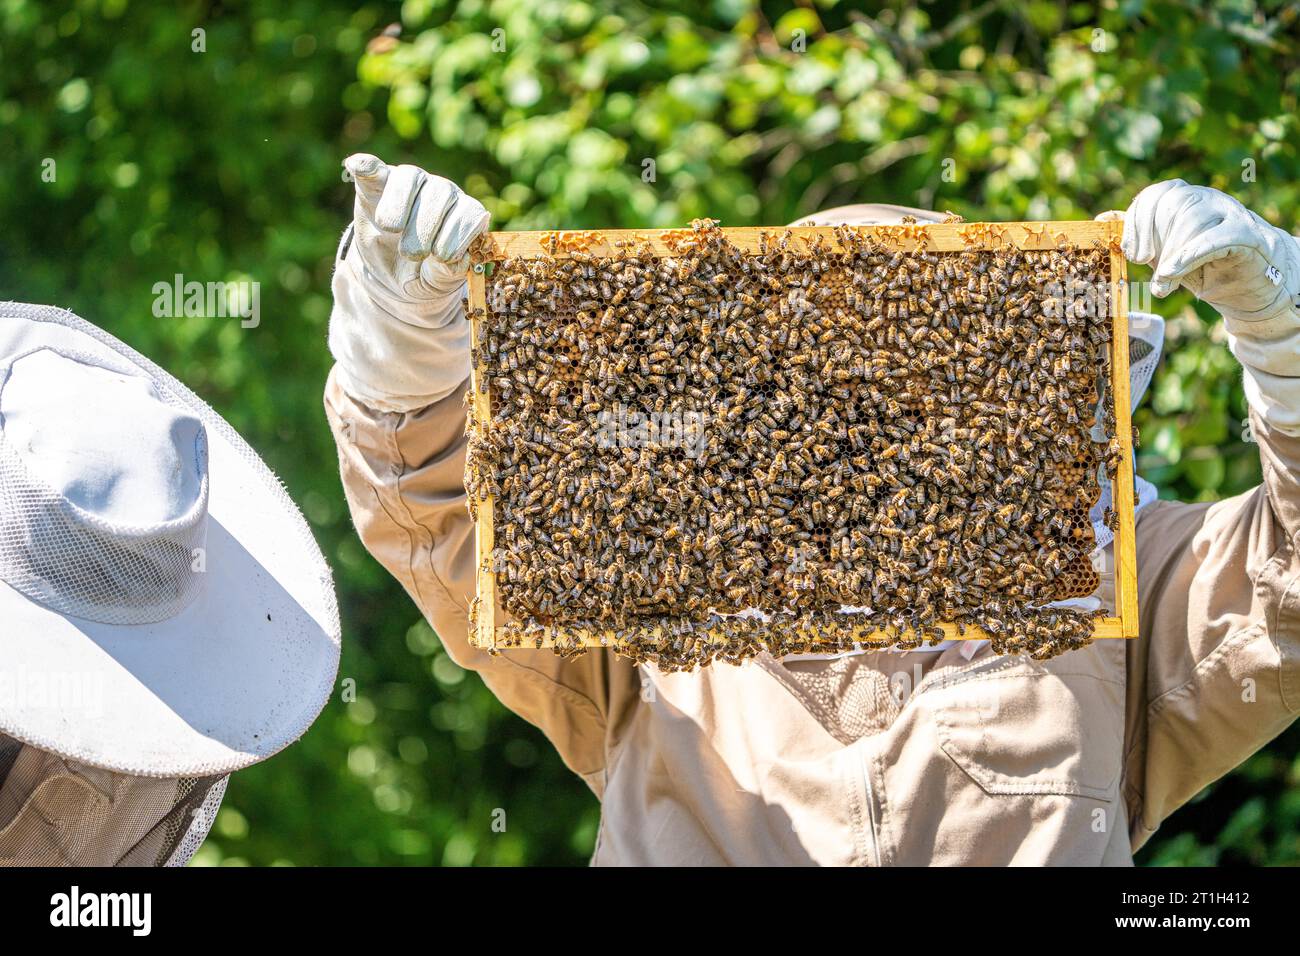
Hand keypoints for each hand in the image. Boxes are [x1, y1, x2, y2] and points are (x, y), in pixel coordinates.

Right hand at [341, 153, 489, 309]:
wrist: (391, 274)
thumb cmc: (422, 274)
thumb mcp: (435, 281)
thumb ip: (446, 272)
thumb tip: (455, 262)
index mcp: (463, 215)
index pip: (470, 212)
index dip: (457, 234)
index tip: (441, 257)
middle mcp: (442, 192)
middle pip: (441, 193)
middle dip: (426, 225)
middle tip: (411, 254)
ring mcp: (411, 182)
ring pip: (410, 177)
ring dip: (400, 203)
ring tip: (391, 229)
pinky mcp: (378, 181)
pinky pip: (374, 168)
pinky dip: (366, 166)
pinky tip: (355, 166)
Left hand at [1099, 180, 1298, 320]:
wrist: (1245, 284)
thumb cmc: (1201, 265)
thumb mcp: (1162, 253)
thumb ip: (1137, 237)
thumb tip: (1102, 218)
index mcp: (1183, 198)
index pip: (1154, 195)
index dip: (1136, 223)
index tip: (1131, 252)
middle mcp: (1205, 197)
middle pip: (1172, 203)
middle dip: (1151, 236)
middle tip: (1144, 264)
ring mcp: (1228, 211)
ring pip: (1191, 220)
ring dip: (1170, 254)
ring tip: (1164, 282)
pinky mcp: (1245, 232)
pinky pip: (1214, 236)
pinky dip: (1188, 254)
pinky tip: (1172, 272)